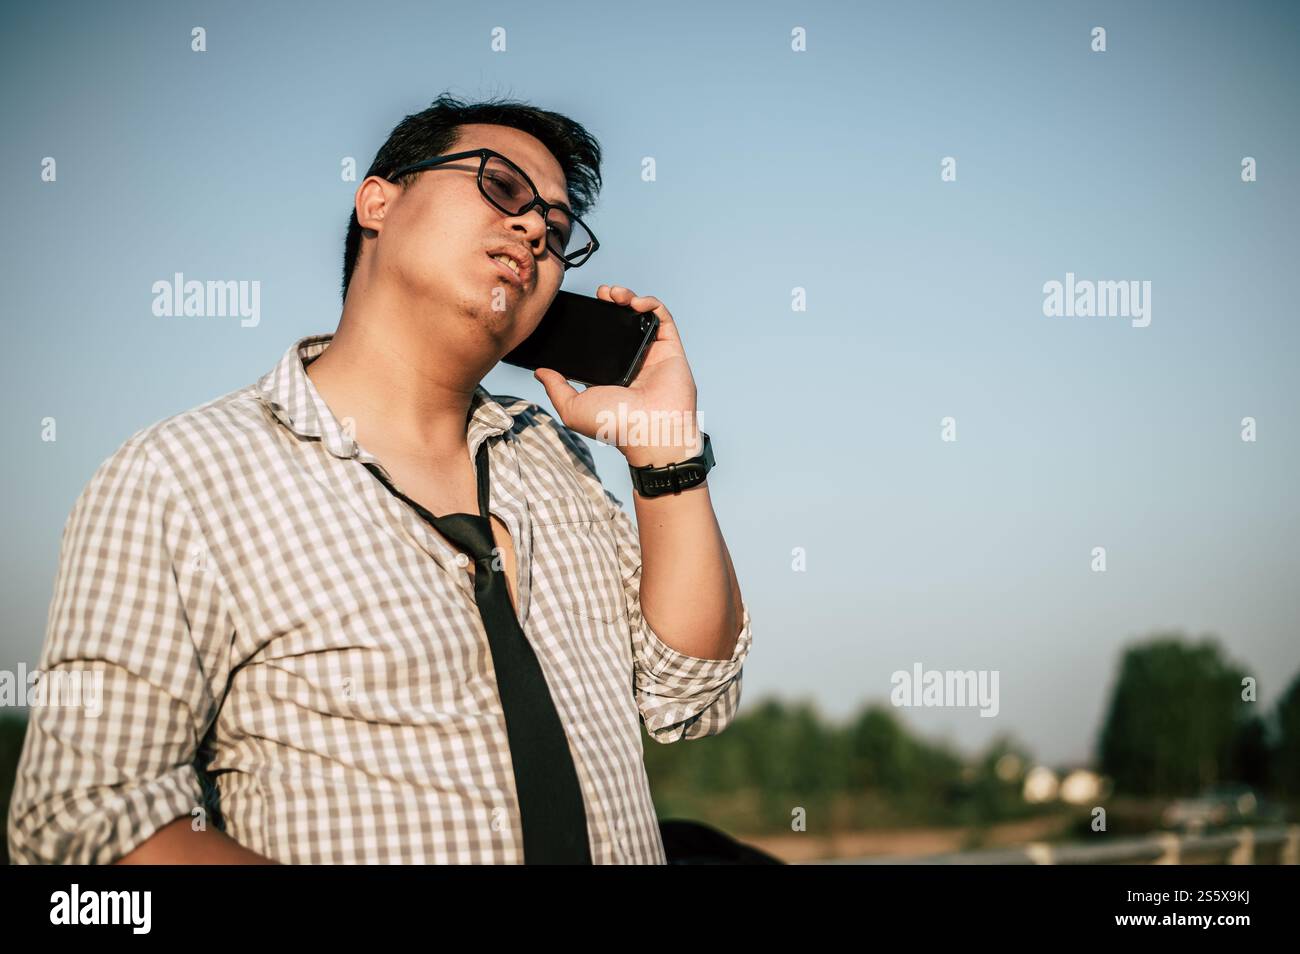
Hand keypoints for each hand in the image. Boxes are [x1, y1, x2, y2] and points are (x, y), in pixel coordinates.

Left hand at [533, 285, 700, 467]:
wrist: (648, 430)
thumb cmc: (614, 424)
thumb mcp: (572, 407)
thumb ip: (556, 388)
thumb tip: (540, 372)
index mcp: (609, 373)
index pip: (599, 340)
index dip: (591, 322)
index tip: (580, 310)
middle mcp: (631, 361)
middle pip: (619, 323)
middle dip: (608, 303)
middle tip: (599, 296)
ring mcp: (651, 353)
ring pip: (640, 316)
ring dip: (627, 297)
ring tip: (614, 294)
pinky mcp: (670, 348)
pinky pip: (662, 318)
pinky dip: (650, 304)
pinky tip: (635, 302)